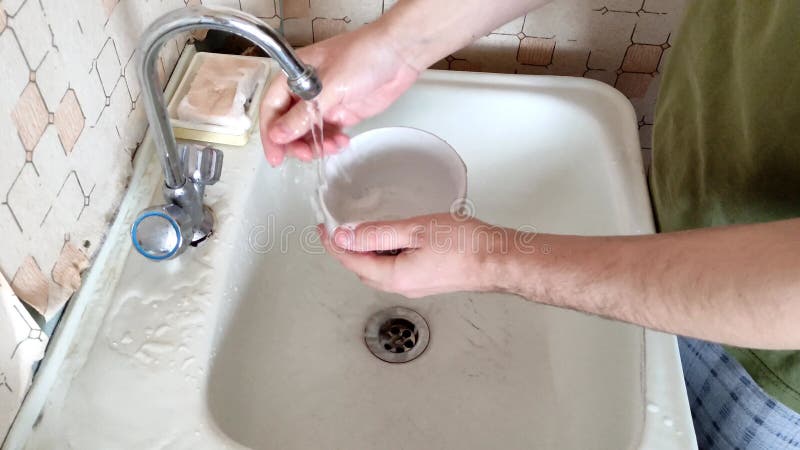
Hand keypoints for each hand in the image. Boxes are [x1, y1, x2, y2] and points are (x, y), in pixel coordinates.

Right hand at [259, 24, 420, 165]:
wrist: (399, 54)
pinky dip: (331, 143)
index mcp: (294, 75)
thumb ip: (303, 113)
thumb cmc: (364, 55)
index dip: (270, 133)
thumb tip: (278, 134)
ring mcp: (324, 102)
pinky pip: (328, 134)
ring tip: (330, 147)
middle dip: (295, 143)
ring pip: (308, 133)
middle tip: (307, 155)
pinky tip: (341, 143)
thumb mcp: (330, 86)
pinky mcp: (342, 112)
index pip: (272, 108)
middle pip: (288, 124)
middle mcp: (306, 90)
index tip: (276, 156)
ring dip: (314, 146)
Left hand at [318, 214, 517, 297]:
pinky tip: (390, 238)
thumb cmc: (466, 246)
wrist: (498, 259)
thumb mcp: (416, 230)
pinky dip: (383, 254)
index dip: (334, 244)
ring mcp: (415, 285)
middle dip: (345, 251)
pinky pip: (395, 269)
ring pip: (378, 270)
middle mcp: (402, 286)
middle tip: (335, 229)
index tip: (322, 227)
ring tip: (359, 230)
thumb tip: (346, 236)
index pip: (352, 261)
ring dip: (365, 253)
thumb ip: (378, 233)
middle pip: (362, 270)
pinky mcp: (427, 279)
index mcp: (394, 276)